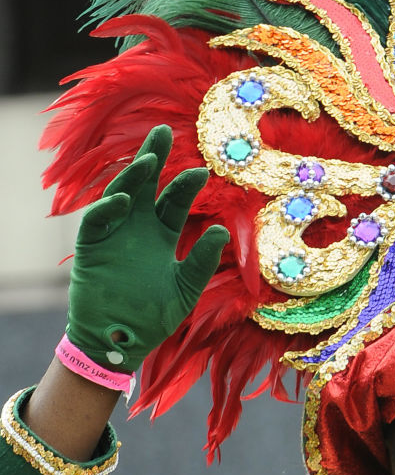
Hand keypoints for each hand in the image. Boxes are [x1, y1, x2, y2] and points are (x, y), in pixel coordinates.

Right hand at [66, 125, 228, 373]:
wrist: (120, 342)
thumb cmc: (153, 317)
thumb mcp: (186, 289)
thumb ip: (201, 261)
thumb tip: (222, 230)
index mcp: (162, 235)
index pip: (174, 200)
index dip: (186, 184)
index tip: (202, 171)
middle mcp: (138, 228)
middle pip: (145, 185)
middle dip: (154, 158)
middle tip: (163, 132)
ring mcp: (114, 235)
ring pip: (121, 195)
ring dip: (132, 177)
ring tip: (149, 160)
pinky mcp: (92, 247)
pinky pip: (97, 221)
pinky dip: (108, 208)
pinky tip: (125, 200)